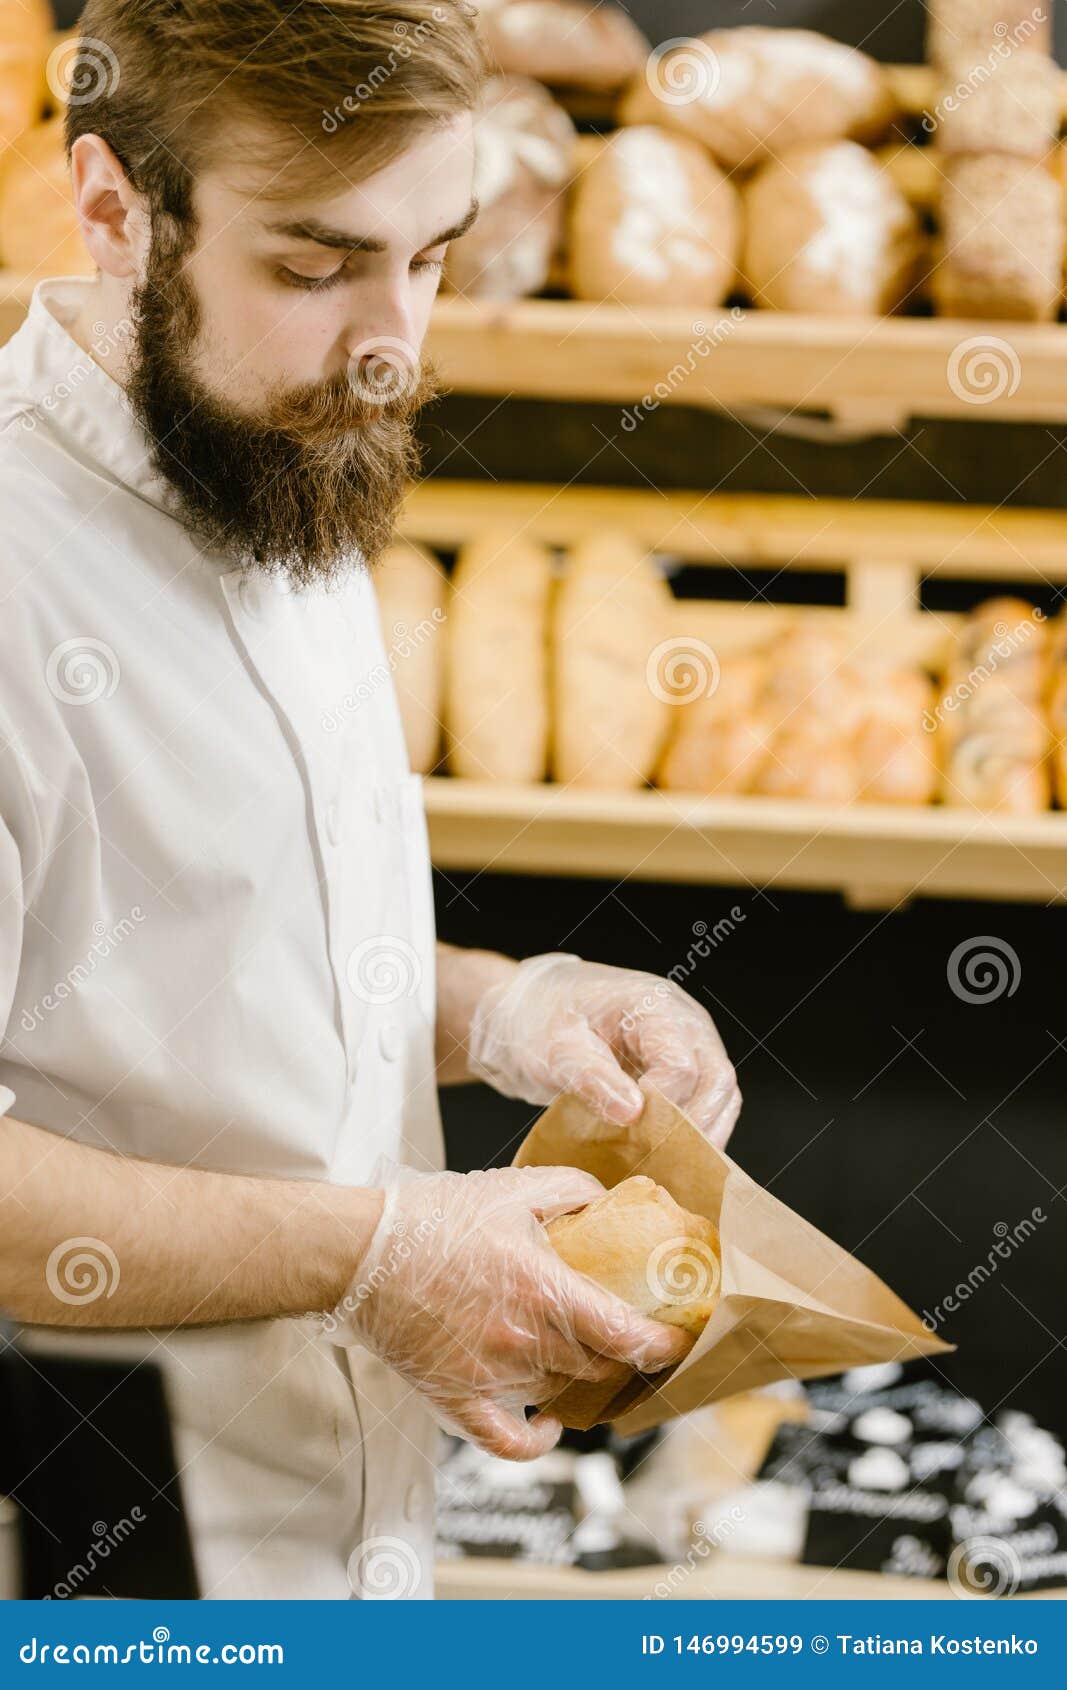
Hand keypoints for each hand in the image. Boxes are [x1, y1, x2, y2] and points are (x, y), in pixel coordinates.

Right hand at [325, 1165, 689, 1460]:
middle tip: (638, 1338)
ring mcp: (492, 1377)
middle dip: (629, 1356)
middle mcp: (525, 1341)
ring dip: (585, 1380)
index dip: (664, 1344)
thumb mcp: (510, 1187)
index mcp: (543, 1290)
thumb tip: (606, 1200)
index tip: (679, 1339)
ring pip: (563, 1392)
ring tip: (592, 1358)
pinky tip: (549, 1423)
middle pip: (601, 1367)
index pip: (626, 1336)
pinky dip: (537, 1439)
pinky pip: (509, 1441)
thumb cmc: (431, 1221)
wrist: (361, 1256)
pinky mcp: (458, 1400)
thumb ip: (569, 1190)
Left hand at [467, 953, 740, 1146]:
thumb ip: (591, 1076)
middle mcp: (683, 1022)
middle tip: (658, 1162)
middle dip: (693, 1130)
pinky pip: (704, 1105)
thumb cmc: (539, 1021)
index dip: (663, 1105)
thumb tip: (633, 1112)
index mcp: (654, 1005)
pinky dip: (690, 1134)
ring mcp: (687, 1045)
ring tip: (664, 1168)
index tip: (630, 1130)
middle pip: (718, 1081)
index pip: (682, 1064)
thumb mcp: (553, 1048)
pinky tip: (663, 1159)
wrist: (529, 1011)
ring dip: (698, 1137)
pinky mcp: (681, 1068)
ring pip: (720, 1097)